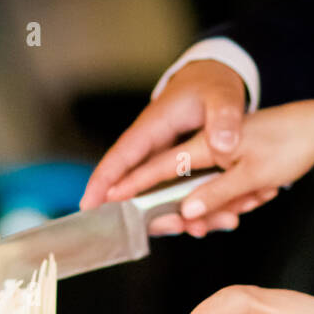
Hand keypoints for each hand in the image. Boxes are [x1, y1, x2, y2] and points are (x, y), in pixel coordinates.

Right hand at [81, 60, 247, 221]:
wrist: (218, 80)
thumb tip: (222, 144)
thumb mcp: (223, 95)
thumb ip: (225, 118)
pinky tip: (204, 223)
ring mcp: (164, 159)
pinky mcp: (177, 168)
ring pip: (155, 194)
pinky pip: (175, 193)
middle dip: (133, 212)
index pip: (122, 156)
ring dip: (167, 216)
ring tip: (187, 230)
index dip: (103, 181)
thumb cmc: (213, 85)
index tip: (88, 206)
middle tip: (137, 233)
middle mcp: (153, 146)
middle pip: (131, 183)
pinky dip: (188, 210)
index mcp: (154, 126)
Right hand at [104, 101, 313, 236]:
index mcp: (188, 136)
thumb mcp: (252, 168)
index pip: (139, 162)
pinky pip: (211, 192)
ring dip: (212, 211)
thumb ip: (216, 190)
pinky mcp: (217, 165)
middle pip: (159, 187)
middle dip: (174, 213)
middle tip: (189, 229)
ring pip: (190, 195)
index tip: (93, 202)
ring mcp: (202, 156)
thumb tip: (187, 210)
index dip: (115, 183)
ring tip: (244, 207)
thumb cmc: (284, 139)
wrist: (313, 126)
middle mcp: (189, 144)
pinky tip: (254, 199)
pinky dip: (229, 203)